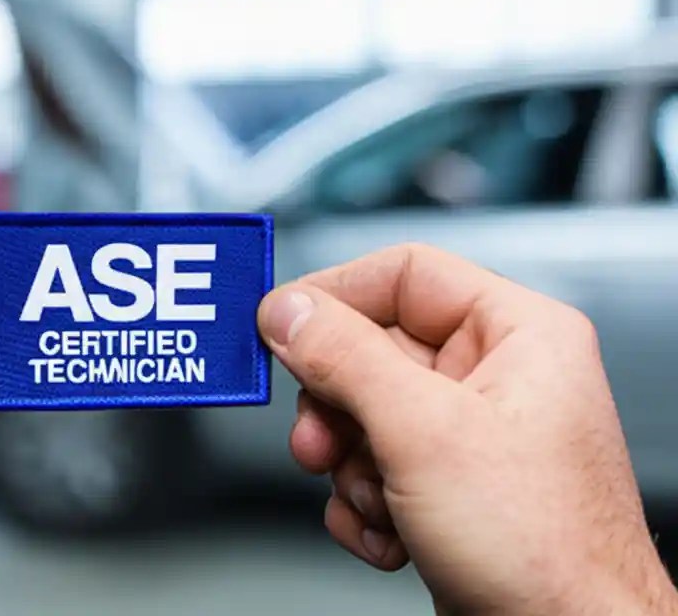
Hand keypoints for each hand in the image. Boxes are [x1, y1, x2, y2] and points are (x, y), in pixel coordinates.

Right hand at [258, 244, 676, 614]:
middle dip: (336, 409)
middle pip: (369, 351)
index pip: (404, 274)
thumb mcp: (422, 432)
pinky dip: (363, 504)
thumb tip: (287, 311)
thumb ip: (344, 358)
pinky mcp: (448, 486)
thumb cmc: (545, 549)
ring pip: (362, 415)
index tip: (280, 326)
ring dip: (349, 467)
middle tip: (320, 441)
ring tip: (375, 501)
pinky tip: (389, 534)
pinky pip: (372, 467)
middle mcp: (496, 376)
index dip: (334, 295)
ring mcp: (471, 435)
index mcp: (517, 334)